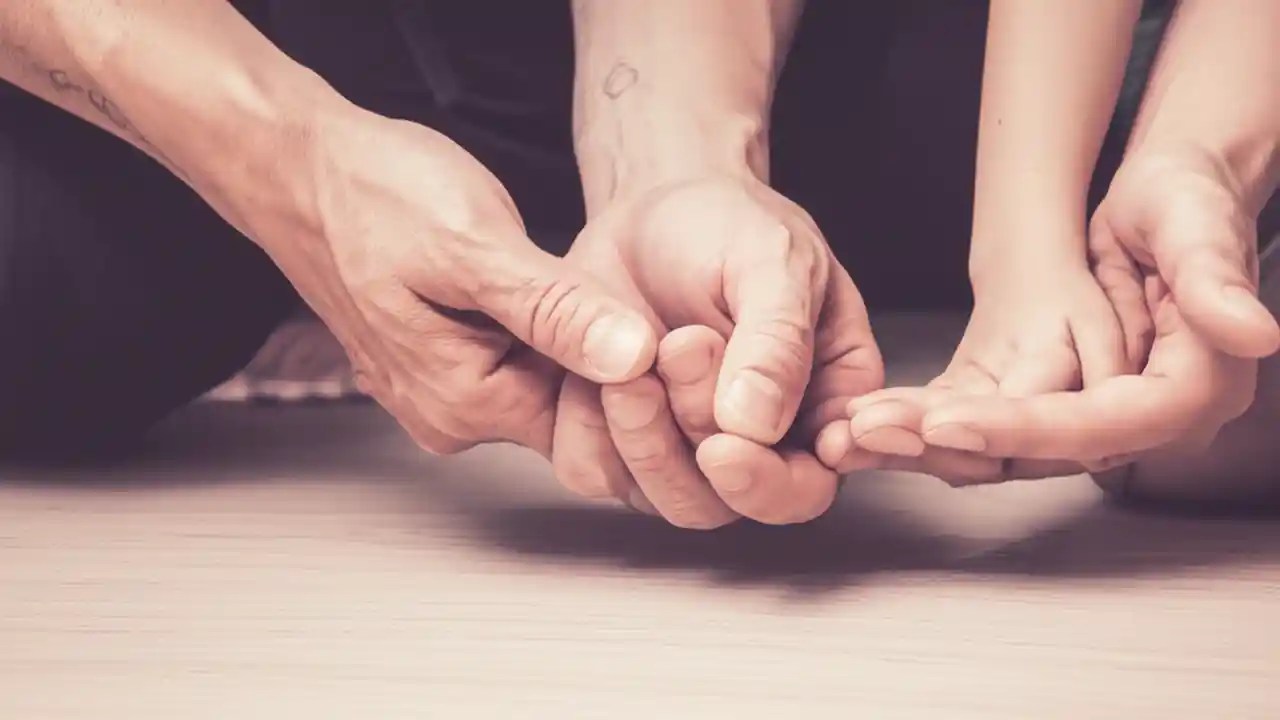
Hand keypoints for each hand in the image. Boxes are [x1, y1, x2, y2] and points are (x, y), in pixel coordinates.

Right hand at [223, 107, 656, 455]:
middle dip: (609, 361)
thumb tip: (633, 358)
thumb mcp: (475, 245)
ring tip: (595, 288)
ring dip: (576, 340)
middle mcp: (451, 414)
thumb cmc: (373, 195)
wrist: (300, 166)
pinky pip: (514, 360)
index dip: (638, 383)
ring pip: (544, 382)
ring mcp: (439, 390)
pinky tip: (552, 286)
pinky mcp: (439, 360)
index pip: (588, 427)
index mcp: (465, 403)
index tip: (670, 332)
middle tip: (638, 297)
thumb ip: (554, 310)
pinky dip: (542, 328)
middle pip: (567, 410)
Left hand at [552, 176, 883, 527]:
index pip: (807, 486)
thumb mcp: (773, 263)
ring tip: (635, 358)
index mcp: (822, 408)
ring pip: (664, 498)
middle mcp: (761, 445)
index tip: (724, 446)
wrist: (653, 205)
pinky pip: (597, 471)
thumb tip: (756, 424)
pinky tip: (597, 370)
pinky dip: (589, 426)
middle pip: (730, 501)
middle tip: (682, 344)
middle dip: (695, 428)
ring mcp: (688, 452)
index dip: (770, 484)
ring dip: (641, 434)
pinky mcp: (622, 443)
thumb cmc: (731, 225)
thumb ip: (777, 342)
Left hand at [844, 151, 1275, 481]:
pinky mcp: (1051, 404)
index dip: (1019, 428)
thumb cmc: (1187, 203)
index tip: (947, 422)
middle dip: (943, 446)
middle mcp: (1134, 420)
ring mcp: (1089, 417)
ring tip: (846, 437)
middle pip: (1033, 452)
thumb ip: (1215, 275)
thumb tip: (1251, 331)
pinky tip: (871, 423)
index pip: (1093, 428)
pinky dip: (927, 426)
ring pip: (997, 451)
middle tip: (864, 435)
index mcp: (1185, 391)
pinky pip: (983, 425)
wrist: (1164, 203)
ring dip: (920, 445)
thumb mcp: (1199, 223)